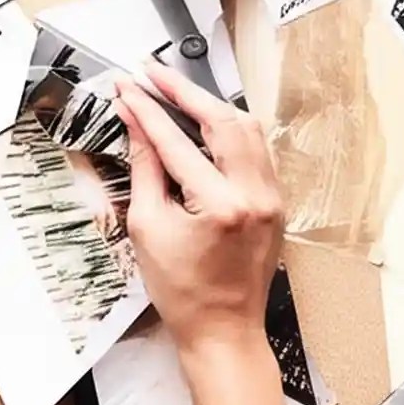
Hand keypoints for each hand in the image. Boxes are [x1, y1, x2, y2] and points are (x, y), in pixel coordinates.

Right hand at [114, 62, 283, 354]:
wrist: (223, 331)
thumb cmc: (182, 291)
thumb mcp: (147, 227)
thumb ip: (145, 169)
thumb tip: (136, 125)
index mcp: (220, 206)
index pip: (177, 141)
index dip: (147, 109)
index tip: (127, 89)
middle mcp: (254, 195)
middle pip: (223, 120)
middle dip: (185, 90)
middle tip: (153, 73)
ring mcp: (271, 197)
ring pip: (247, 128)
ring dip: (210, 104)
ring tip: (176, 89)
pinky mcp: (275, 202)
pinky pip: (255, 149)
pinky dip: (229, 128)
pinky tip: (205, 120)